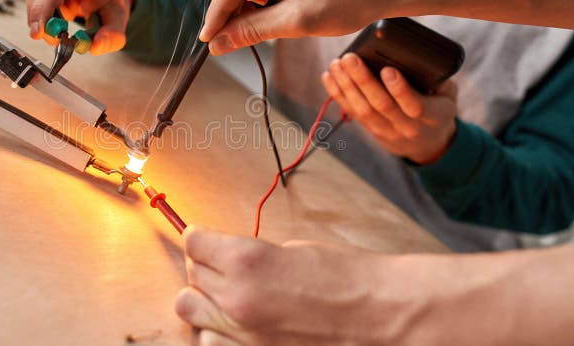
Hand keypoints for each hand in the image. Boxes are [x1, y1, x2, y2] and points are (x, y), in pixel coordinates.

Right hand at [25, 0, 131, 54]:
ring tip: (57, 27)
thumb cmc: (111, 2)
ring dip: (38, 11)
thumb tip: (95, 46)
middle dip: (38, 14)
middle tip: (46, 38)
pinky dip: (37, 6)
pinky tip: (52, 16)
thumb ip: (112, 36)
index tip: (38, 31)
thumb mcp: (119, 21)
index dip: (44, 6)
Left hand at [176, 226, 416, 344]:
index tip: (205, 239)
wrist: (384, 318)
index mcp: (246, 262)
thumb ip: (253, 255)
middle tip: (222, 264)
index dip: (200, 238)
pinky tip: (238, 325)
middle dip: (204, 265)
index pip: (193, 242)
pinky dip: (216, 333)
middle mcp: (236, 300)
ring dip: (204, 299)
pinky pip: (210, 343)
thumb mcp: (295, 249)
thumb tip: (230, 258)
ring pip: (190, 310)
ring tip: (228, 295)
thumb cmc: (351, 279)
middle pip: (190, 274)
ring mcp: (242, 336)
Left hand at [321, 53, 456, 164]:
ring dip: (347, 86)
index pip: (415, 106)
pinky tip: (328, 76)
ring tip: (337, 64)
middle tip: (350, 58)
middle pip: (382, 106)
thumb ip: (436, 78)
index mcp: (434, 117)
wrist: (429, 144)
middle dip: (364, 81)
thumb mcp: (448, 95)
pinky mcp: (371, 131)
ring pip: (364, 110)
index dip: (400, 89)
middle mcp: (408, 127)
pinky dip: (338, 94)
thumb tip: (414, 54)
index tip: (388, 70)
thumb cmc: (439, 107)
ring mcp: (387, 132)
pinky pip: (352, 113)